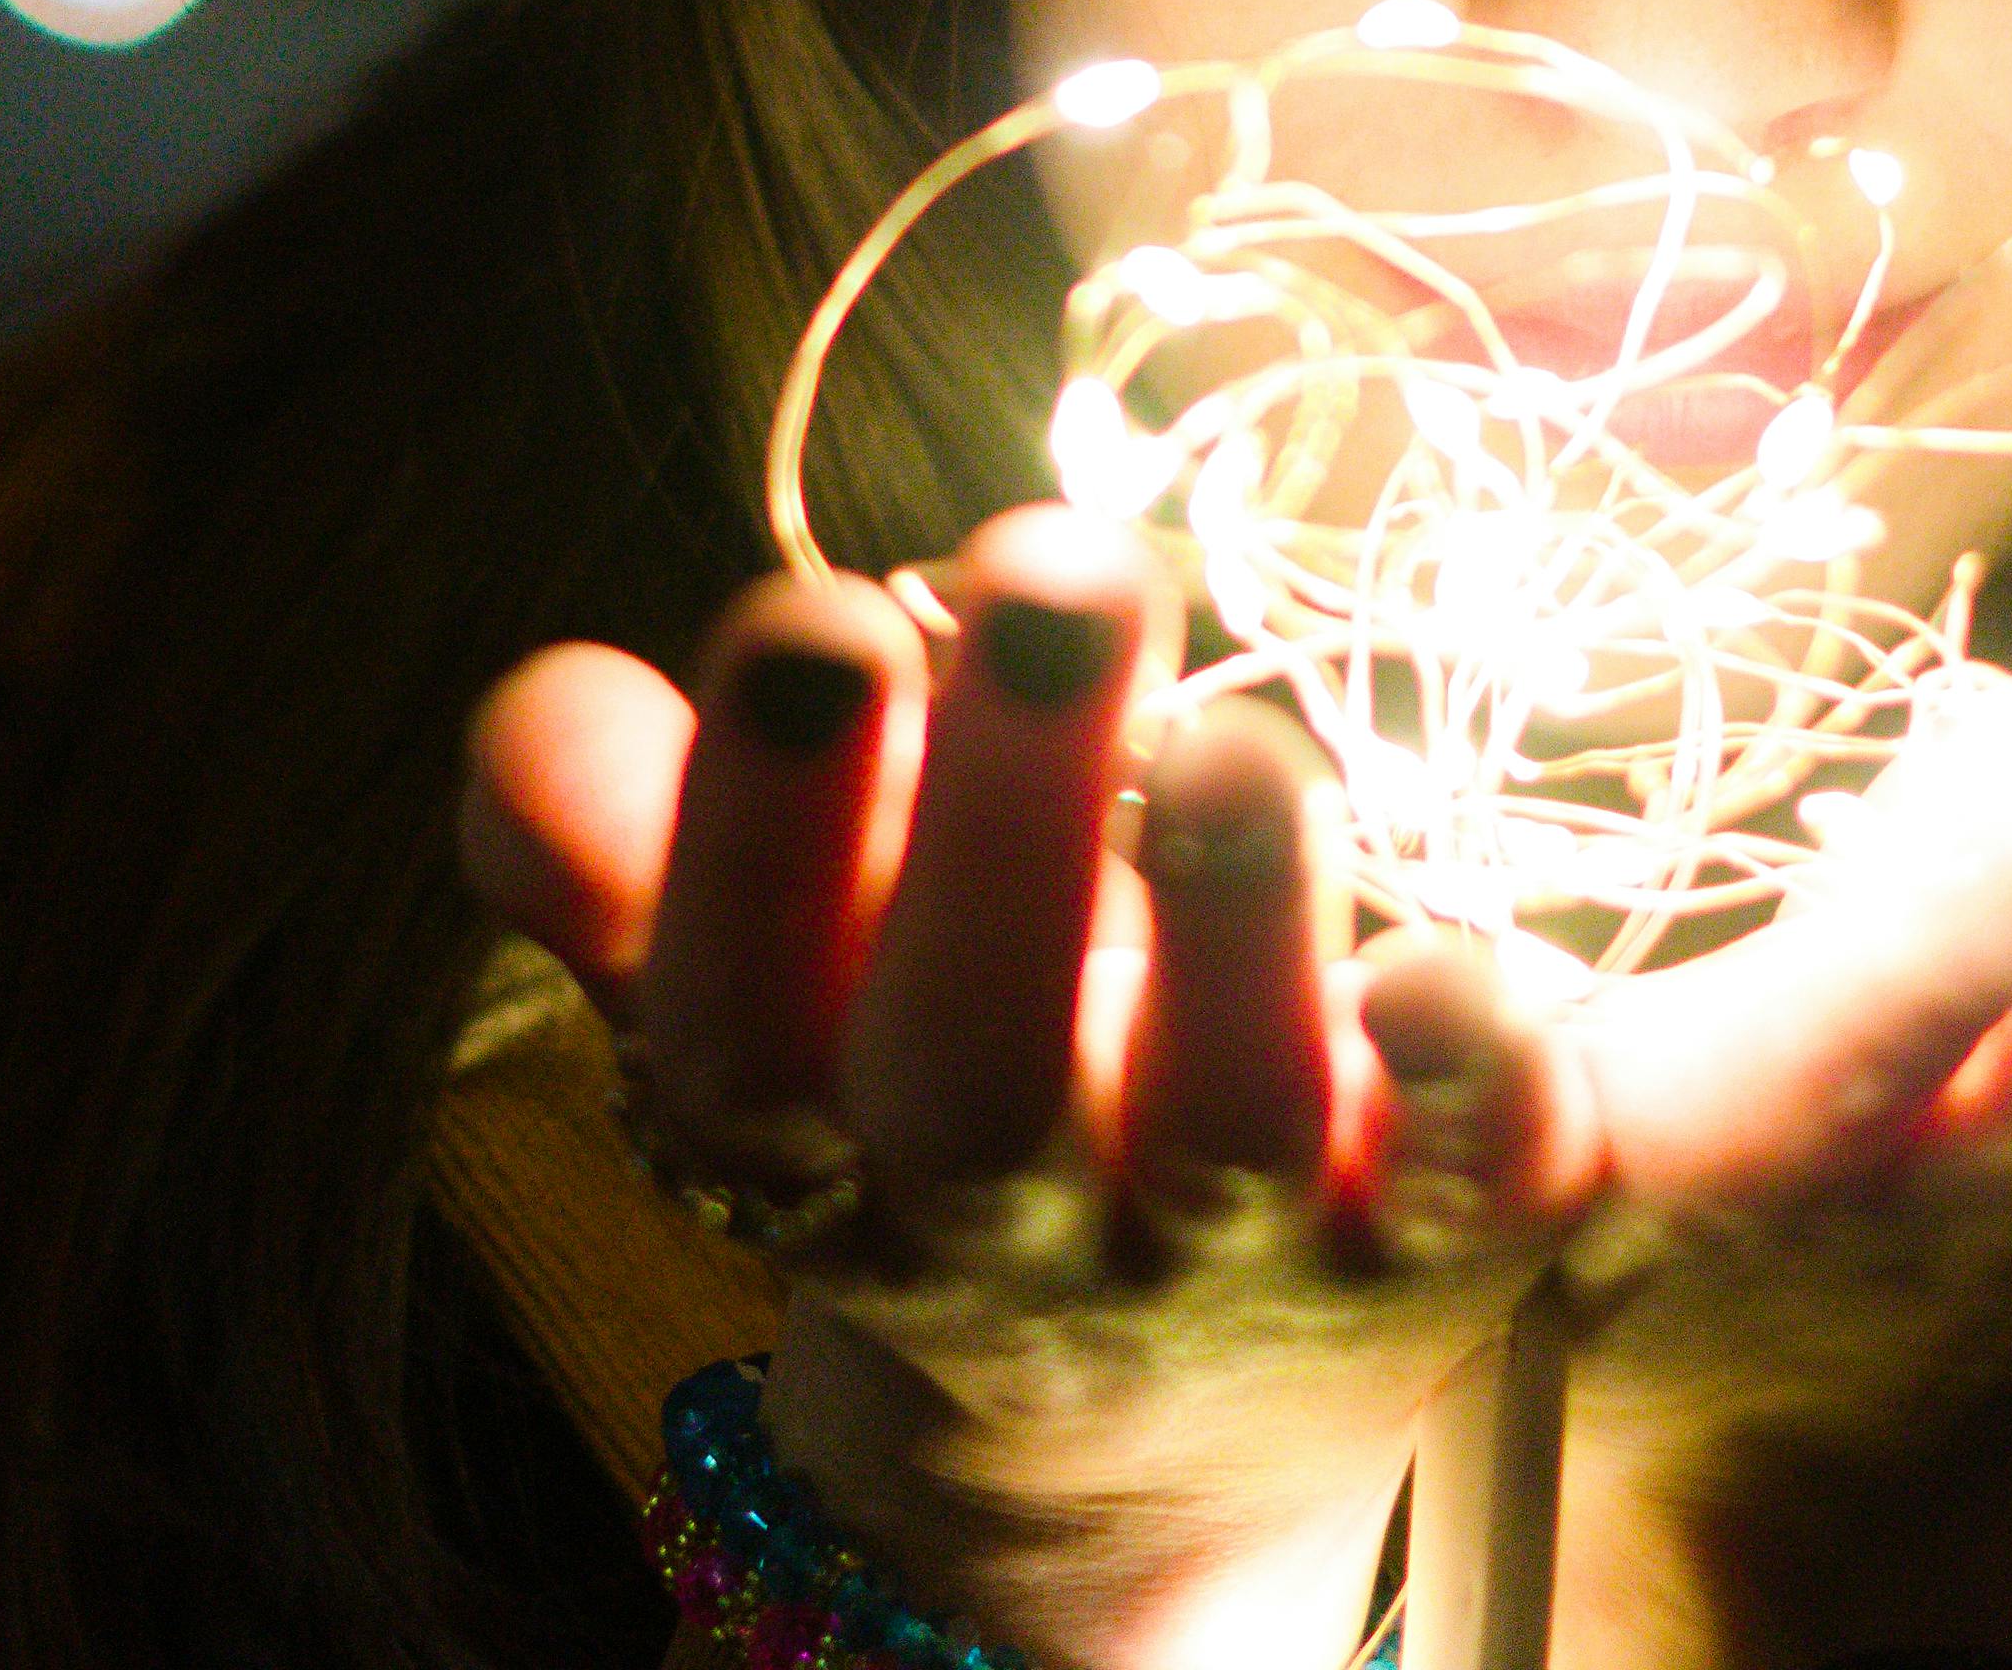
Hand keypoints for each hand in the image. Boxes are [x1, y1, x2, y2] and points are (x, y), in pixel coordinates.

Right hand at [464, 512, 1594, 1669]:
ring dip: (1236, 935)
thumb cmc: (912, 1089)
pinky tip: (1467, 963)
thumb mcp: (739, 987)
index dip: (751, 840)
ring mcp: (1232, 1242)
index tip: (798, 622)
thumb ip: (626, 848)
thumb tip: (538, 713)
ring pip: (1224, 1119)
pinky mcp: (1440, 1238)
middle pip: (974, 1072)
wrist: (1127, 1439)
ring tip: (1247, 737)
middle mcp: (1011, 1211)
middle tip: (1057, 573)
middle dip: (1003, 833)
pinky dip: (1473, 1076)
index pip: (732, 1019)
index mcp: (806, 1135)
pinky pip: (1470, 1177)